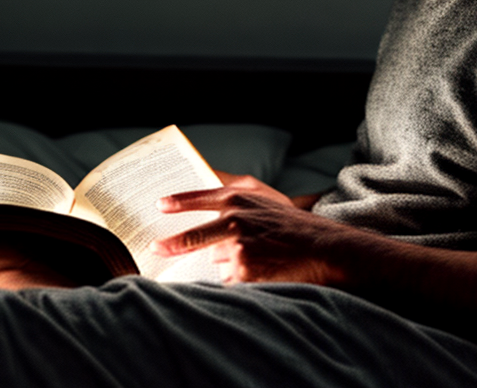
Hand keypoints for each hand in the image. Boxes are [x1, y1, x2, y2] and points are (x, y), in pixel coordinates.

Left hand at [152, 172, 348, 284]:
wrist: (322, 247)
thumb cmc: (293, 226)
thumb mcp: (264, 203)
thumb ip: (237, 206)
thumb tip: (209, 223)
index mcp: (237, 198)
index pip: (198, 198)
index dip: (177, 202)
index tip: (159, 205)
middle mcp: (233, 218)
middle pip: (193, 237)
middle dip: (173, 245)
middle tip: (154, 248)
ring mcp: (237, 245)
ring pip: (215, 261)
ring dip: (225, 264)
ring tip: (254, 261)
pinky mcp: (243, 269)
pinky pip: (229, 279)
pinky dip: (238, 279)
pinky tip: (259, 273)